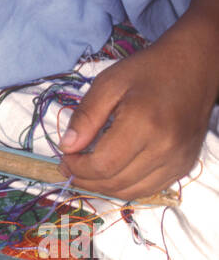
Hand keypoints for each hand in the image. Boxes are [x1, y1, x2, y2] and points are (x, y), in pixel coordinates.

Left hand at [56, 23, 218, 198]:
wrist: (195, 68)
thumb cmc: (149, 70)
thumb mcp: (109, 83)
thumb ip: (86, 116)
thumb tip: (67, 147)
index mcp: (144, 123)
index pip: (103, 165)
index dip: (78, 167)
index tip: (65, 157)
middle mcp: (165, 148)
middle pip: (116, 182)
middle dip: (87, 179)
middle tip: (71, 166)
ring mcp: (178, 160)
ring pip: (132, 192)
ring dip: (105, 187)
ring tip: (88, 172)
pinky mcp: (185, 165)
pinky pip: (150, 189)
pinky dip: (127, 186)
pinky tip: (113, 172)